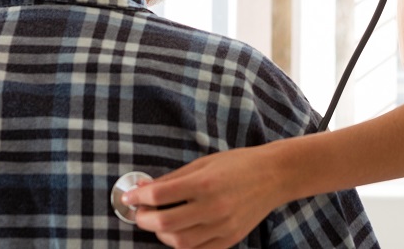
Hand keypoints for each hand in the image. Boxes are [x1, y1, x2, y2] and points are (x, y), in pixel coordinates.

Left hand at [124, 147, 282, 248]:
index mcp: (205, 183)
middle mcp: (213, 207)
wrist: (274, 176)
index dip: (138, 197)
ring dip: (161, 234)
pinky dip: (182, 246)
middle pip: (165, 222)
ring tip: (159, 223)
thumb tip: (143, 188)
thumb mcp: (203, 163)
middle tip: (140, 212)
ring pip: (179, 242)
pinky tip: (177, 234)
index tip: (129, 197)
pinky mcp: (229, 239)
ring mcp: (222, 226)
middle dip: (144, 219)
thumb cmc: (237, 164)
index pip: (160, 195)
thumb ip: (172, 178)